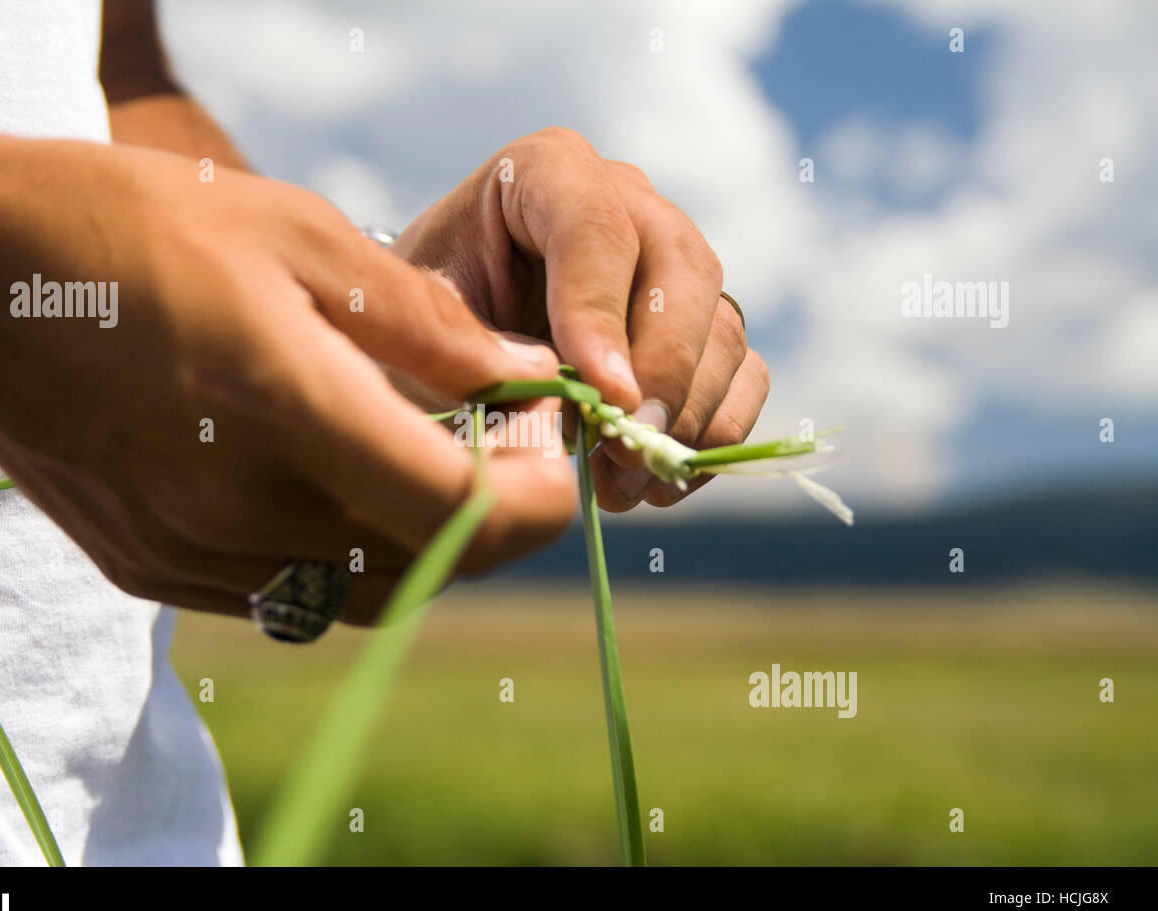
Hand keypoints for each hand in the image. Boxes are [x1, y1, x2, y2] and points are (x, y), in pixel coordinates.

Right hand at [0, 107, 574, 621]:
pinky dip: (346, 548)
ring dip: (424, 535)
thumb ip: (421, 320)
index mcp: (280, 406)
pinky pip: (289, 593)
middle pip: (427, 565)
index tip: (543, 426)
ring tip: (425, 446)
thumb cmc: (127, 225)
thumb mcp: (293, 235)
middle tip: (499, 426)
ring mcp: (189, 552)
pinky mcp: (152, 570)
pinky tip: (335, 473)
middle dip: (496, 509)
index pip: (458, 510)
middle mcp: (236, 506)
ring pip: (364, 593)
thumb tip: (520, 372)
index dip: (536, 490)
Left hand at [393, 127, 768, 510]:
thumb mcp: (421, 330)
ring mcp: (674, 261)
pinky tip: (655, 483)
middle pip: (683, 271)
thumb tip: (576, 410)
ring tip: (623, 484)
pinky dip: (712, 437)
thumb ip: (479, 353)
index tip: (603, 396)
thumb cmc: (419, 327)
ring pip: (721, 328)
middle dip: (663, 374)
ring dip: (684, 419)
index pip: (594, 228)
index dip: (601, 315)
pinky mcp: (704, 322)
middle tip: (626, 450)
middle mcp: (627, 202)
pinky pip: (744, 374)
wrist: (442, 340)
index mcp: (545, 173)